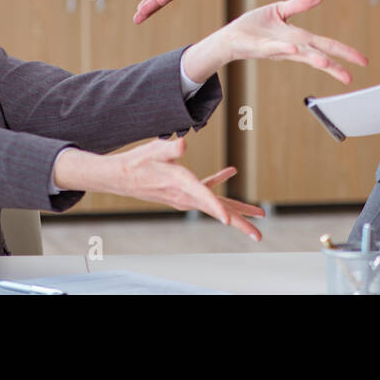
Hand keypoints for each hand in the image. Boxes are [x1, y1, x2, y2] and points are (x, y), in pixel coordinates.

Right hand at [53, 138, 265, 240]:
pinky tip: (230, 171)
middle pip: (218, 210)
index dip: (218, 208)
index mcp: (181, 184)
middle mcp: (186, 195)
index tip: (230, 220)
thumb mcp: (153, 149)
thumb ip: (169, 148)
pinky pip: (206, 190)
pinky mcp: (183, 192)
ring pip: (216, 204)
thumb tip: (183, 144)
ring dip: (237, 209)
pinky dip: (218, 181)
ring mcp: (185, 197)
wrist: (120, 176)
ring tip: (258, 213)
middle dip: (240, 221)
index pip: (204, 197)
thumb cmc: (137, 161)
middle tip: (259, 235)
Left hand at [179, 0, 368, 84]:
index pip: (326, 45)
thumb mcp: (279, 11)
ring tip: (327, 64)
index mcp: (298, 38)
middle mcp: (290, 47)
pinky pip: (272, 48)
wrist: (229, 37)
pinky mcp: (258, 47)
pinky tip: (293, 48)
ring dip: (312, 59)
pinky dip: (283, 49)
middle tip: (351, 77)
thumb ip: (299, 5)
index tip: (362, 61)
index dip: (345, 52)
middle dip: (335, 65)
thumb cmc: (254, 27)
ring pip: (297, 55)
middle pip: (317, 56)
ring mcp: (275, 48)